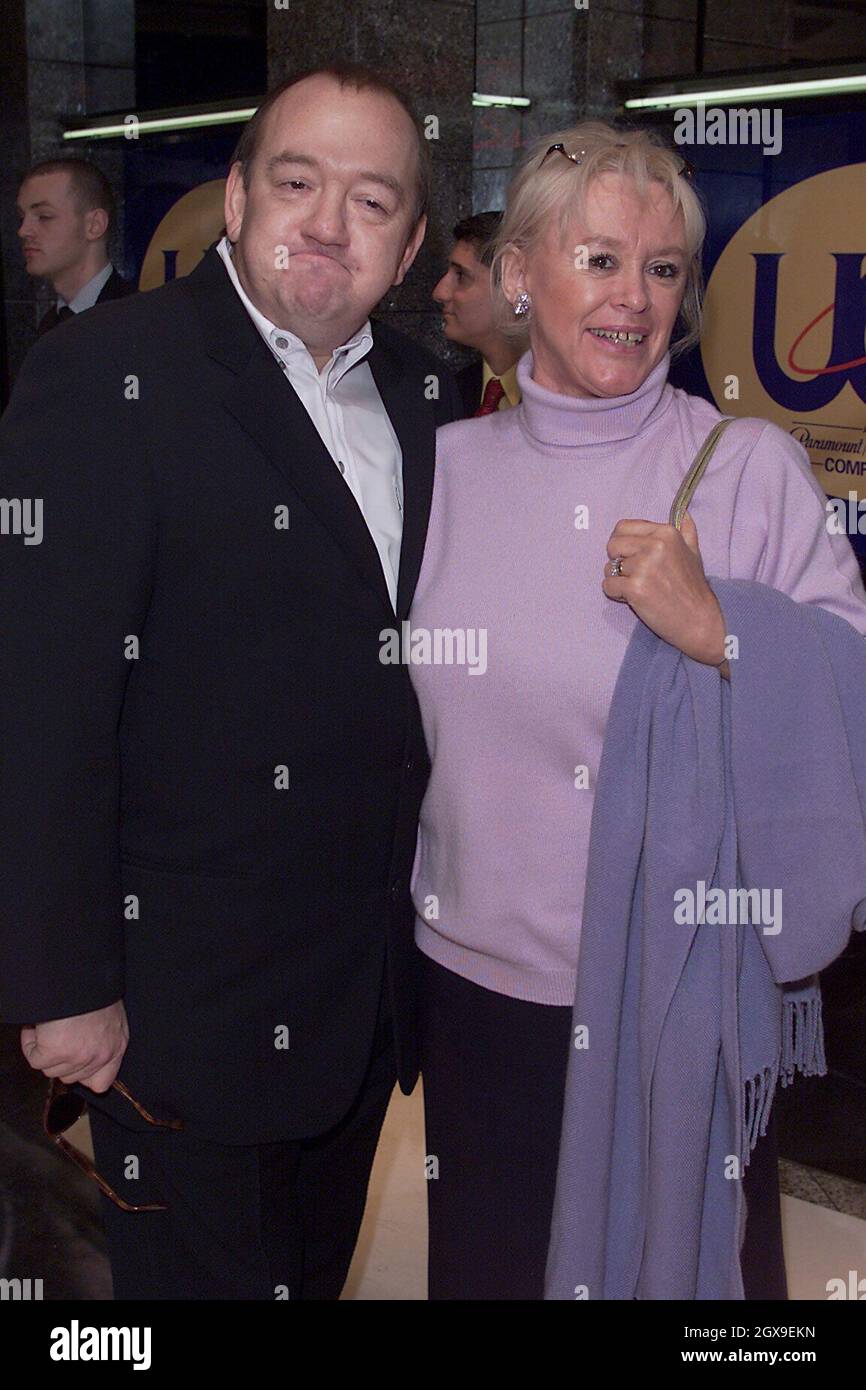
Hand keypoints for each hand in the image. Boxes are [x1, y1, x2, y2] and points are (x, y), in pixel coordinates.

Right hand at [21, 1000, 127, 1092]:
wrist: (79, 978)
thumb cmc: (93, 990)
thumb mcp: (110, 1015)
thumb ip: (102, 1037)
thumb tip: (83, 1047)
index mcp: (116, 1046)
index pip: (101, 1083)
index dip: (83, 1076)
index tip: (73, 1063)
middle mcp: (100, 1056)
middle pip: (70, 1077)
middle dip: (59, 1059)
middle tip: (56, 1035)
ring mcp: (78, 1056)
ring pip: (51, 1070)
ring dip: (44, 1050)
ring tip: (48, 1027)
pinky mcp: (55, 1052)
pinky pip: (35, 1060)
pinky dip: (31, 1044)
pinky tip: (37, 1028)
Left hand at [603, 511, 726, 666]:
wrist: (699, 620)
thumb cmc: (694, 588)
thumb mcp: (694, 553)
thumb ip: (686, 531)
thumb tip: (683, 513)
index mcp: (666, 533)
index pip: (623, 527)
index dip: (622, 543)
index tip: (632, 557)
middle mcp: (655, 546)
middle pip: (612, 545)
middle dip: (617, 561)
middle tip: (634, 575)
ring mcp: (644, 567)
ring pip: (609, 568)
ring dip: (618, 580)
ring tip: (640, 589)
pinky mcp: (635, 588)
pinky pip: (608, 586)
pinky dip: (617, 595)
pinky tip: (635, 599)